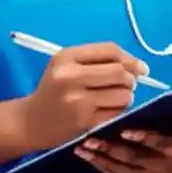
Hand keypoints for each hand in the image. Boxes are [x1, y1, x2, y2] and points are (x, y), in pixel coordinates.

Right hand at [18, 42, 145, 150]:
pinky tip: (107, 110)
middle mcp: (70, 77)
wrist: (30, 122)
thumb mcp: (67, 66)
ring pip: (123, 94)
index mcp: (66, 57)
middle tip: (127, 85)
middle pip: (118, 72)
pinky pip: (117, 112)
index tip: (141, 68)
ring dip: (126, 96)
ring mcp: (77, 101)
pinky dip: (119, 110)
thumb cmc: (54, 90)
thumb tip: (140, 67)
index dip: (130, 58)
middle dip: (130, 79)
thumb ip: (99, 61)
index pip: (109, 50)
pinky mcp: (84, 122)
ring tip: (115, 98)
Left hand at [75, 106, 171, 172]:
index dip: (143, 138)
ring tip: (80, 147)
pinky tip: (86, 157)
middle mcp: (161, 164)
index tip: (125, 130)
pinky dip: (102, 166)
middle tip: (89, 139)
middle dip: (110, 148)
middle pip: (133, 157)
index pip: (159, 143)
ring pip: (122, 167)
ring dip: (100, 158)